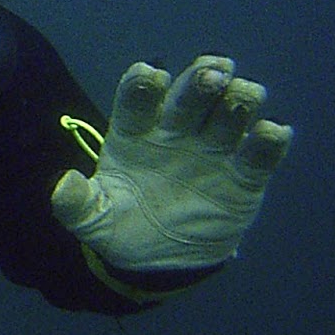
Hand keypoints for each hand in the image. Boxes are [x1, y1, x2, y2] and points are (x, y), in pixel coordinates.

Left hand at [50, 55, 292, 271]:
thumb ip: (76, 204)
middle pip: (190, 95)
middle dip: (200, 80)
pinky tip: (271, 133)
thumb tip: (62, 185)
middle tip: (212, 73)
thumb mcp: (94, 220)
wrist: (161, 261)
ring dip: (240, 99)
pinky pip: (260, 153)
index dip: (143, 84)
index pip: (137, 98)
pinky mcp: (244, 176)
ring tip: (244, 94)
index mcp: (134, 133)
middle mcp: (176, 132)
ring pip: (230, 112)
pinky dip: (269, 140)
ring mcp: (212, 150)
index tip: (150, 75)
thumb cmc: (122, 226)